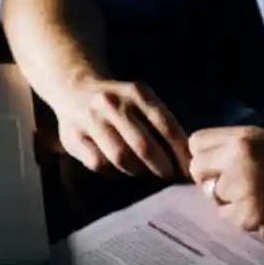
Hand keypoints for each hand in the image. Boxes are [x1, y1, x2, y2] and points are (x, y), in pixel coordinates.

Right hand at [48, 77, 190, 179]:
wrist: (74, 88)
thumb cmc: (118, 100)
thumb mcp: (140, 99)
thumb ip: (160, 122)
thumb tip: (184, 157)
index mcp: (135, 92)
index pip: (165, 125)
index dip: (180, 151)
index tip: (190, 167)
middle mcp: (112, 104)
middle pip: (143, 145)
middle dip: (161, 166)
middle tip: (170, 176)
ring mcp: (91, 121)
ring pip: (121, 157)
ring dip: (138, 170)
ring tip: (146, 172)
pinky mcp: (73, 138)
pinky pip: (100, 164)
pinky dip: (114, 171)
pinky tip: (121, 169)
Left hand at [188, 126, 263, 243]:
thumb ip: (237, 148)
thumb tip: (206, 160)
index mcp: (247, 137)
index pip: (197, 142)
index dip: (206, 155)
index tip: (218, 165)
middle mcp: (241, 158)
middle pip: (197, 168)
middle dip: (211, 178)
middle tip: (236, 185)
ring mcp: (243, 188)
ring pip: (211, 196)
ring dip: (228, 200)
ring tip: (257, 198)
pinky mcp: (248, 215)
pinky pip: (228, 217)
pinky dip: (242, 218)